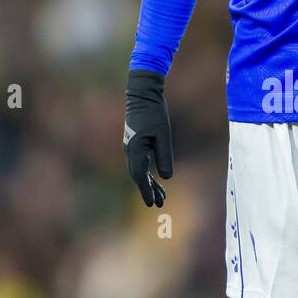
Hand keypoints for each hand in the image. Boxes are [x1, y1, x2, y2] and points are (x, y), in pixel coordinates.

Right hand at [124, 70, 172, 206]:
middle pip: (138, 177)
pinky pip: (140, 163)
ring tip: (162, 196)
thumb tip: (166, 178)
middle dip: (149, 191)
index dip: (146, 191)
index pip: (139, 176)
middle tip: (160, 204)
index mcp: (135, 150)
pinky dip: (148, 173)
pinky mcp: (135, 143)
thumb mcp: (163, 135)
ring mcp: (131, 147)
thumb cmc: (154, 112)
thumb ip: (164, 156)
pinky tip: (156, 179)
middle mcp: (130, 151)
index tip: (153, 203)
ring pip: (139, 171)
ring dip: (150, 184)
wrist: (142, 93)